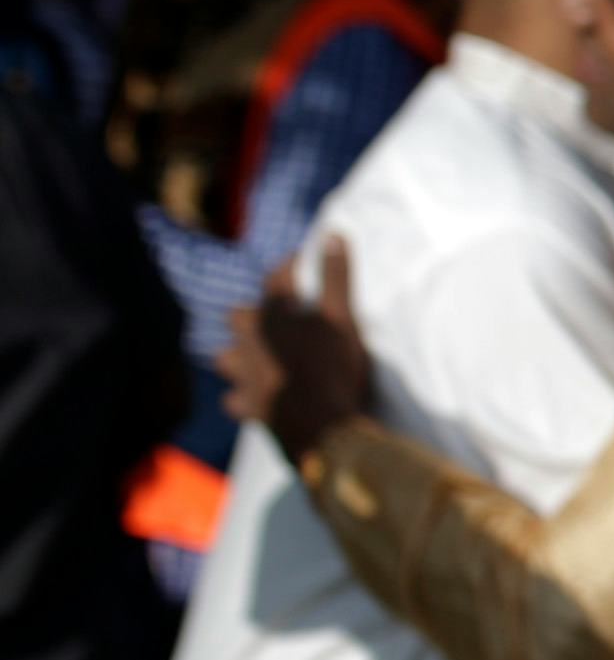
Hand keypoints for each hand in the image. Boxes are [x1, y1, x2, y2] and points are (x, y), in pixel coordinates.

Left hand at [221, 236, 372, 463]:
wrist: (321, 427)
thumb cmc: (333, 369)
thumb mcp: (342, 318)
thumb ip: (335, 276)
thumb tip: (333, 232)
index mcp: (271, 316)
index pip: (277, 280)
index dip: (289, 268)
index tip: (302, 263)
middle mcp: (249, 343)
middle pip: (240, 318)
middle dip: (254, 314)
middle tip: (279, 318)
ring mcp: (245, 377)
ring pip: (226, 358)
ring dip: (240, 355)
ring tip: (258, 357)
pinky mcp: (248, 407)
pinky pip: (235, 399)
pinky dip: (243, 396)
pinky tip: (255, 397)